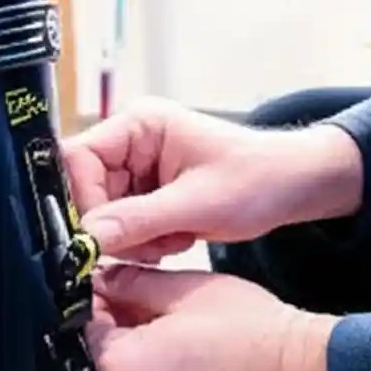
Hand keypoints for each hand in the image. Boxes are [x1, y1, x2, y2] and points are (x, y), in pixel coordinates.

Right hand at [63, 97, 363, 261]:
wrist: (291, 187)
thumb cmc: (257, 178)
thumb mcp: (197, 203)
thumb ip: (138, 219)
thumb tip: (87, 236)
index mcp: (140, 125)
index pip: (79, 158)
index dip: (83, 199)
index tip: (99, 235)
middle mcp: (132, 144)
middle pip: (87, 192)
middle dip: (116, 226)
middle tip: (151, 244)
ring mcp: (138, 170)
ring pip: (104, 216)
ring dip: (134, 239)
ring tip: (175, 238)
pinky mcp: (147, 196)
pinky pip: (124, 228)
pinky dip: (146, 243)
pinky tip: (178, 238)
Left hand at [86, 263, 363, 370]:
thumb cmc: (254, 337)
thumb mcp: (187, 289)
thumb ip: (135, 283)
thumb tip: (108, 279)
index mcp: (119, 370)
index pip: (87, 328)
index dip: (102, 301)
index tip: (118, 286)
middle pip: (109, 363)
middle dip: (126, 333)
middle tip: (163, 307)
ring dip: (151, 364)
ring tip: (193, 340)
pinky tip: (206, 370)